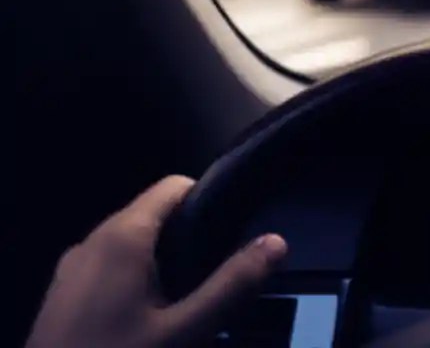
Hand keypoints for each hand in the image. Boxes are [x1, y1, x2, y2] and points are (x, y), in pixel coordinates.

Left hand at [25, 175, 287, 347]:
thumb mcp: (185, 332)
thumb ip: (231, 285)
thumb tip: (276, 242)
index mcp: (122, 237)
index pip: (175, 186)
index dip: (212, 200)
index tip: (238, 233)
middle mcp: (93, 241)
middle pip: (155, 215)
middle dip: (193, 238)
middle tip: (222, 277)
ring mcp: (73, 268)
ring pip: (133, 243)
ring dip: (167, 263)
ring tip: (192, 301)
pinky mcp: (64, 294)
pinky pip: (111, 267)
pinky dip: (139, 279)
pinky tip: (154, 319)